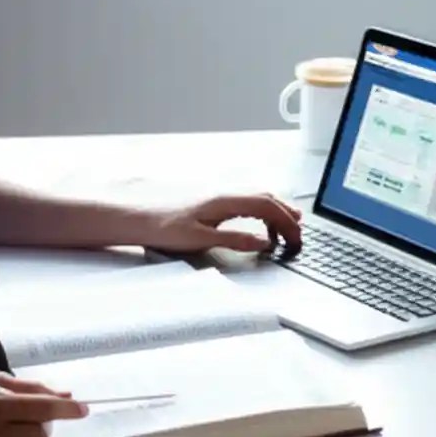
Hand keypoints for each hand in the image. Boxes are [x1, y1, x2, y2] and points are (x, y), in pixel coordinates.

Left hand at [145, 192, 302, 253]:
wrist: (136, 218)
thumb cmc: (162, 227)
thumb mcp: (201, 239)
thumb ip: (234, 240)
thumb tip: (263, 242)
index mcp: (225, 201)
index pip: (268, 207)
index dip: (287, 223)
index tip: (296, 239)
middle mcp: (223, 194)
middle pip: (266, 198)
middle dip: (287, 215)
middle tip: (298, 235)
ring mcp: (217, 197)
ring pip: (256, 197)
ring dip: (275, 211)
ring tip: (286, 228)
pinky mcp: (210, 203)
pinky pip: (244, 201)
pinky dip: (260, 211)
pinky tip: (257, 223)